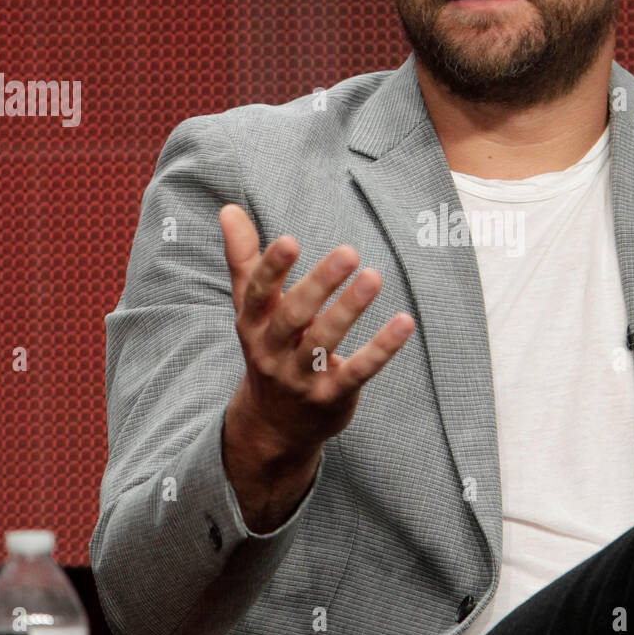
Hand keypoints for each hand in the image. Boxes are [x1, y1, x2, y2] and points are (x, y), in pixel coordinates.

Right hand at [219, 204, 414, 526]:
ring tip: (374, 276)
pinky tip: (404, 322)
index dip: (272, 269)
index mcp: (252, 325)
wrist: (274, 425)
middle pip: (293, 317)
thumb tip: (228, 209)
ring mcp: (301, 377)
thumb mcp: (250, 308)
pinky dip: (381, 348)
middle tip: (349, 252)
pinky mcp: (332, 396)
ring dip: (349, 309)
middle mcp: (272, 352)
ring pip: (324, 342)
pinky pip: (358, 371)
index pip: (258, 294)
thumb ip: (244, 259)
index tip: (289, 241)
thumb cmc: (268, 348)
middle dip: (319, 285)